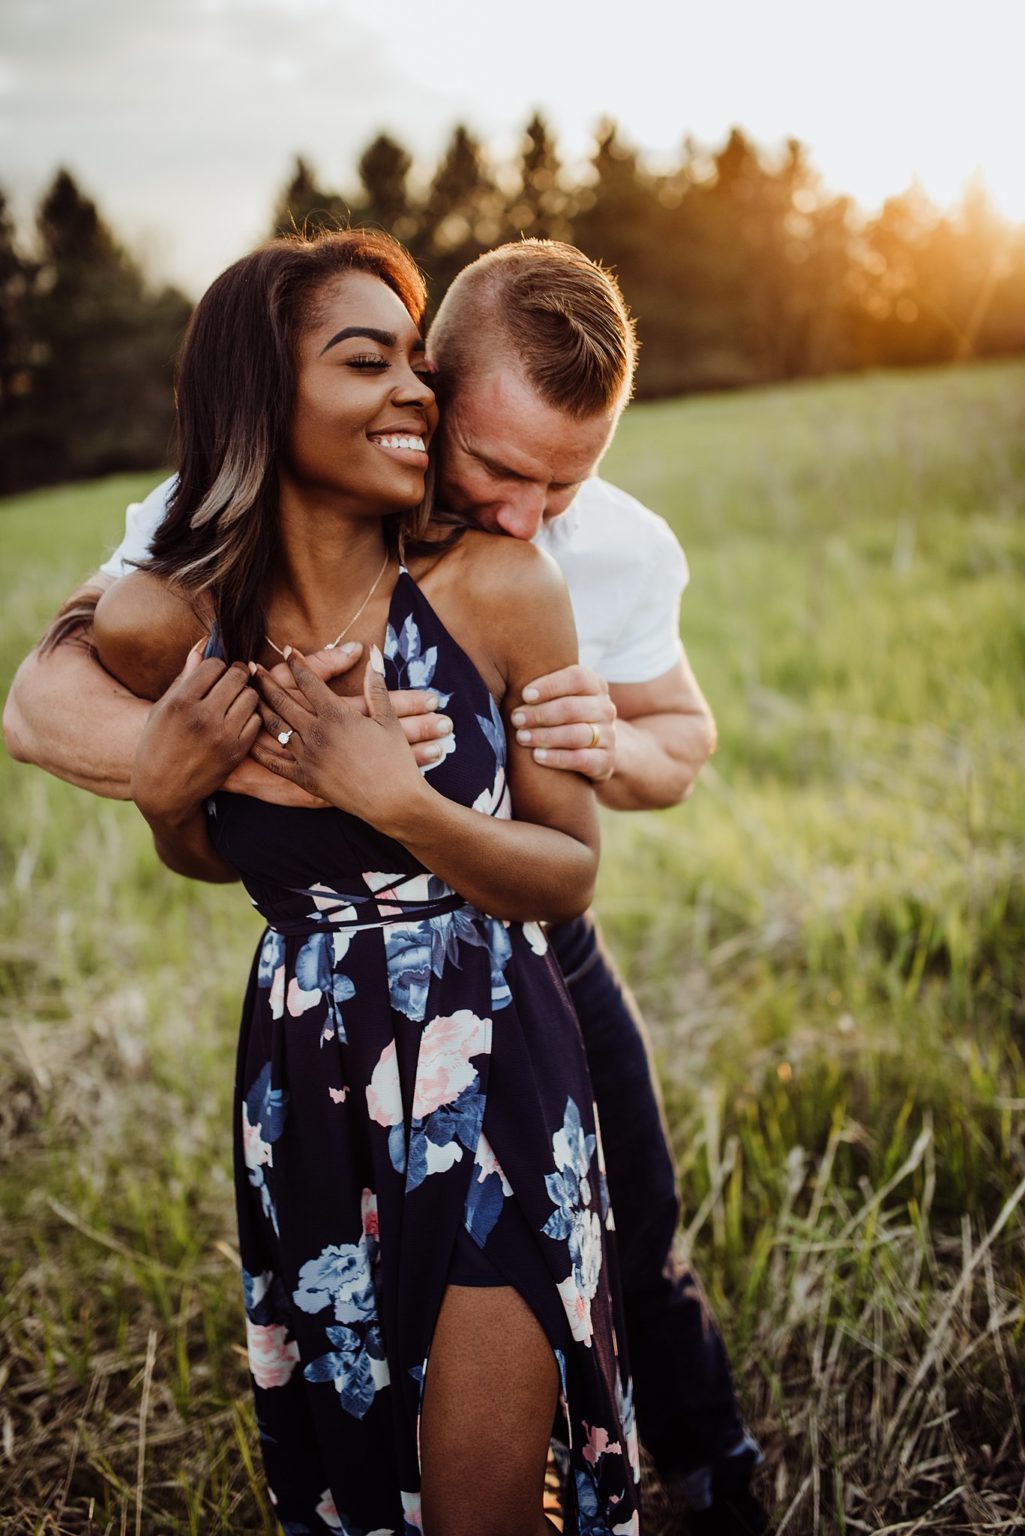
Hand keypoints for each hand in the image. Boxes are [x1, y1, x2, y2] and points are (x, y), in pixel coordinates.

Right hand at [132, 642, 260, 822]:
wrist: (164, 789)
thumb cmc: (158, 743)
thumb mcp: (163, 708)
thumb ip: (184, 676)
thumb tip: (202, 644)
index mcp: (181, 702)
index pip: (214, 665)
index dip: (216, 666)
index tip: (213, 674)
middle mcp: (203, 717)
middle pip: (237, 676)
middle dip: (235, 674)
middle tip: (231, 682)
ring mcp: (223, 735)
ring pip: (251, 696)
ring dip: (245, 694)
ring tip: (233, 701)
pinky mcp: (237, 751)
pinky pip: (257, 721)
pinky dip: (250, 717)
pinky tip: (237, 721)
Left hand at [222, 642, 450, 806]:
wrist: (393, 802)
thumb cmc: (395, 759)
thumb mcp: (388, 718)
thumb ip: (376, 684)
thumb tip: (372, 651)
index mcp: (336, 715)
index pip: (308, 680)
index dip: (296, 662)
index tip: (287, 650)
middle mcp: (315, 733)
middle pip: (282, 700)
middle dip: (265, 681)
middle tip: (252, 667)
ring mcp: (306, 757)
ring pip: (274, 727)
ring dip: (259, 707)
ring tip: (247, 694)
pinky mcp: (303, 778)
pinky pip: (273, 761)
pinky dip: (259, 747)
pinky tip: (249, 735)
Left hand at [510, 664, 616, 783]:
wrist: (593, 751)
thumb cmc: (561, 717)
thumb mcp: (557, 697)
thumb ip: (540, 688)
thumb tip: (498, 670)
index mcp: (595, 685)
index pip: (577, 678)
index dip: (550, 686)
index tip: (524, 694)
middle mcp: (605, 708)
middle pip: (573, 707)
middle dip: (540, 714)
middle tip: (515, 719)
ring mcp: (608, 735)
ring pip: (577, 734)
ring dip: (546, 736)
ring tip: (522, 737)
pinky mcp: (606, 761)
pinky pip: (583, 759)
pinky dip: (558, 758)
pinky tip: (537, 756)